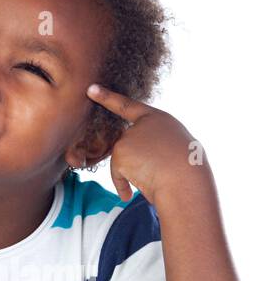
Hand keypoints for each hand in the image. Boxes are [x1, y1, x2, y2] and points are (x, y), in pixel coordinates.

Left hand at [86, 83, 211, 208]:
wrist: (186, 182)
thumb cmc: (188, 172)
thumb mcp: (176, 149)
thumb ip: (153, 146)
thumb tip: (130, 162)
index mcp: (160, 119)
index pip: (130, 106)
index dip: (109, 98)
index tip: (91, 89)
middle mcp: (142, 124)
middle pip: (128, 146)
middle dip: (139, 162)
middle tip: (162, 169)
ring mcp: (129, 137)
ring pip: (124, 161)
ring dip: (136, 174)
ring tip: (158, 176)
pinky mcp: (120, 152)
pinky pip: (117, 174)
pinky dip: (123, 185)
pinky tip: (133, 192)